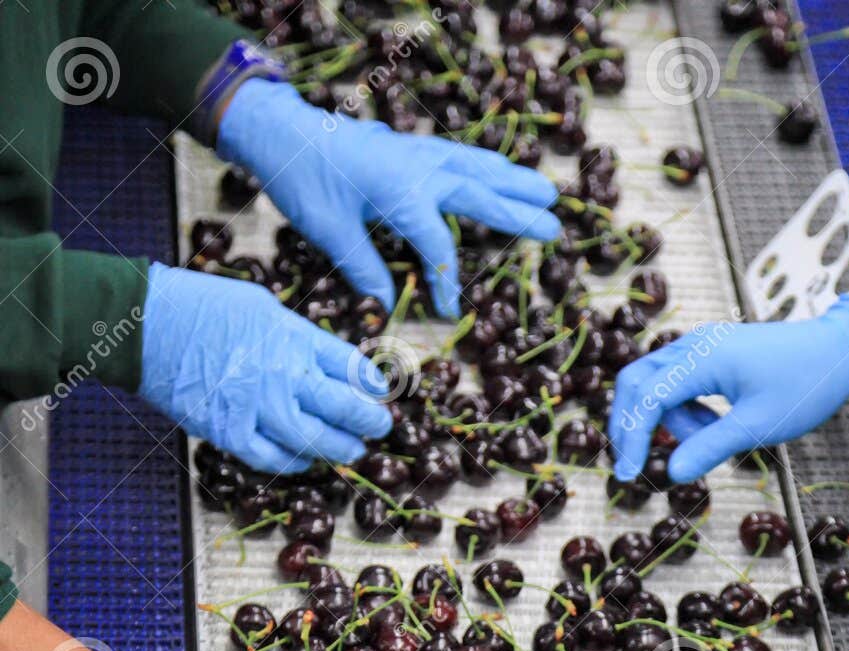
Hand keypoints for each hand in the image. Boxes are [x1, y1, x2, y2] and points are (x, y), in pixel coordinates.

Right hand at [138, 262, 391, 473]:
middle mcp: (282, 374)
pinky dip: (295, 462)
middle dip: (369, 420)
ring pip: (314, 440)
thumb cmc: (199, 306)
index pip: (348, 366)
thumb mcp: (260, 306)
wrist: (146, 324)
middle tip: (380, 428)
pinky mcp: (230, 432)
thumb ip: (296, 338)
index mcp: (292, 337)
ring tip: (353, 449)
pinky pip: (273, 458)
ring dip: (340, 448)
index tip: (379, 392)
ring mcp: (256, 407)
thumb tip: (326, 363)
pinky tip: (306, 461)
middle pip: (342, 407)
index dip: (369, 384)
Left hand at [217, 81, 561, 316]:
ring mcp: (418, 151)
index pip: (436, 244)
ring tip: (545, 193)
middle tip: (553, 227)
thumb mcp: (329, 232)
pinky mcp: (412, 146)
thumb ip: (363, 268)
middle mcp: (418, 167)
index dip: (445, 279)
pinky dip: (486, 163)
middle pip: (477, 192)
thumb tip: (388, 304)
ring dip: (511, 180)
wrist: (283, 131)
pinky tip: (501, 169)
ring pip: (475, 166)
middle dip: (516, 211)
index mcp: (400, 191)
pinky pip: (459, 155)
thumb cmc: (304, 181)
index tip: (448, 310)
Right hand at [608, 294, 848, 482]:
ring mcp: (701, 346)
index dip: (632, 438)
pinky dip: (684, 410)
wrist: (839, 350)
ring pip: (656, 384)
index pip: (647, 397)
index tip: (628, 476)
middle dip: (631, 425)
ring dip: (669, 421)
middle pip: (636, 382)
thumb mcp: (759, 425)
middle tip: (635, 466)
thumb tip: (673, 474)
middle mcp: (695, 345)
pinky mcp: (710, 354)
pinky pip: (677, 382)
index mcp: (705, 358)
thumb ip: (712, 447)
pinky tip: (714, 424)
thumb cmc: (806, 385)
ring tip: (714, 436)